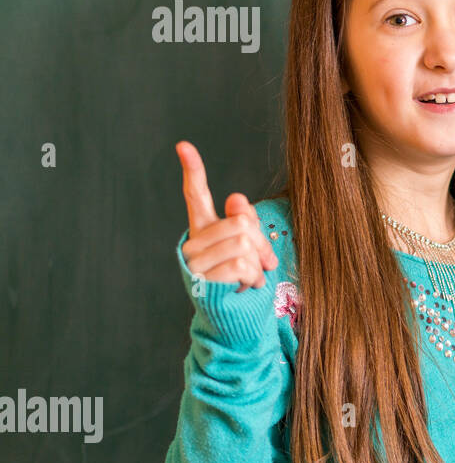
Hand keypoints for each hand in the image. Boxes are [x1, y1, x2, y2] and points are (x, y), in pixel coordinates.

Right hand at [176, 140, 277, 292]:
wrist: (234, 317)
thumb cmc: (242, 277)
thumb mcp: (249, 246)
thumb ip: (244, 221)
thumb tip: (235, 199)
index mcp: (203, 228)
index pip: (196, 194)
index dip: (192, 170)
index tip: (183, 145)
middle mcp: (193, 243)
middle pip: (241, 223)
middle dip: (261, 243)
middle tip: (263, 261)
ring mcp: (195, 262)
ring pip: (243, 244)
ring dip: (258, 264)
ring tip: (251, 277)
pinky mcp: (203, 280)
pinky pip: (242, 266)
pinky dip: (253, 277)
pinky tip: (246, 286)